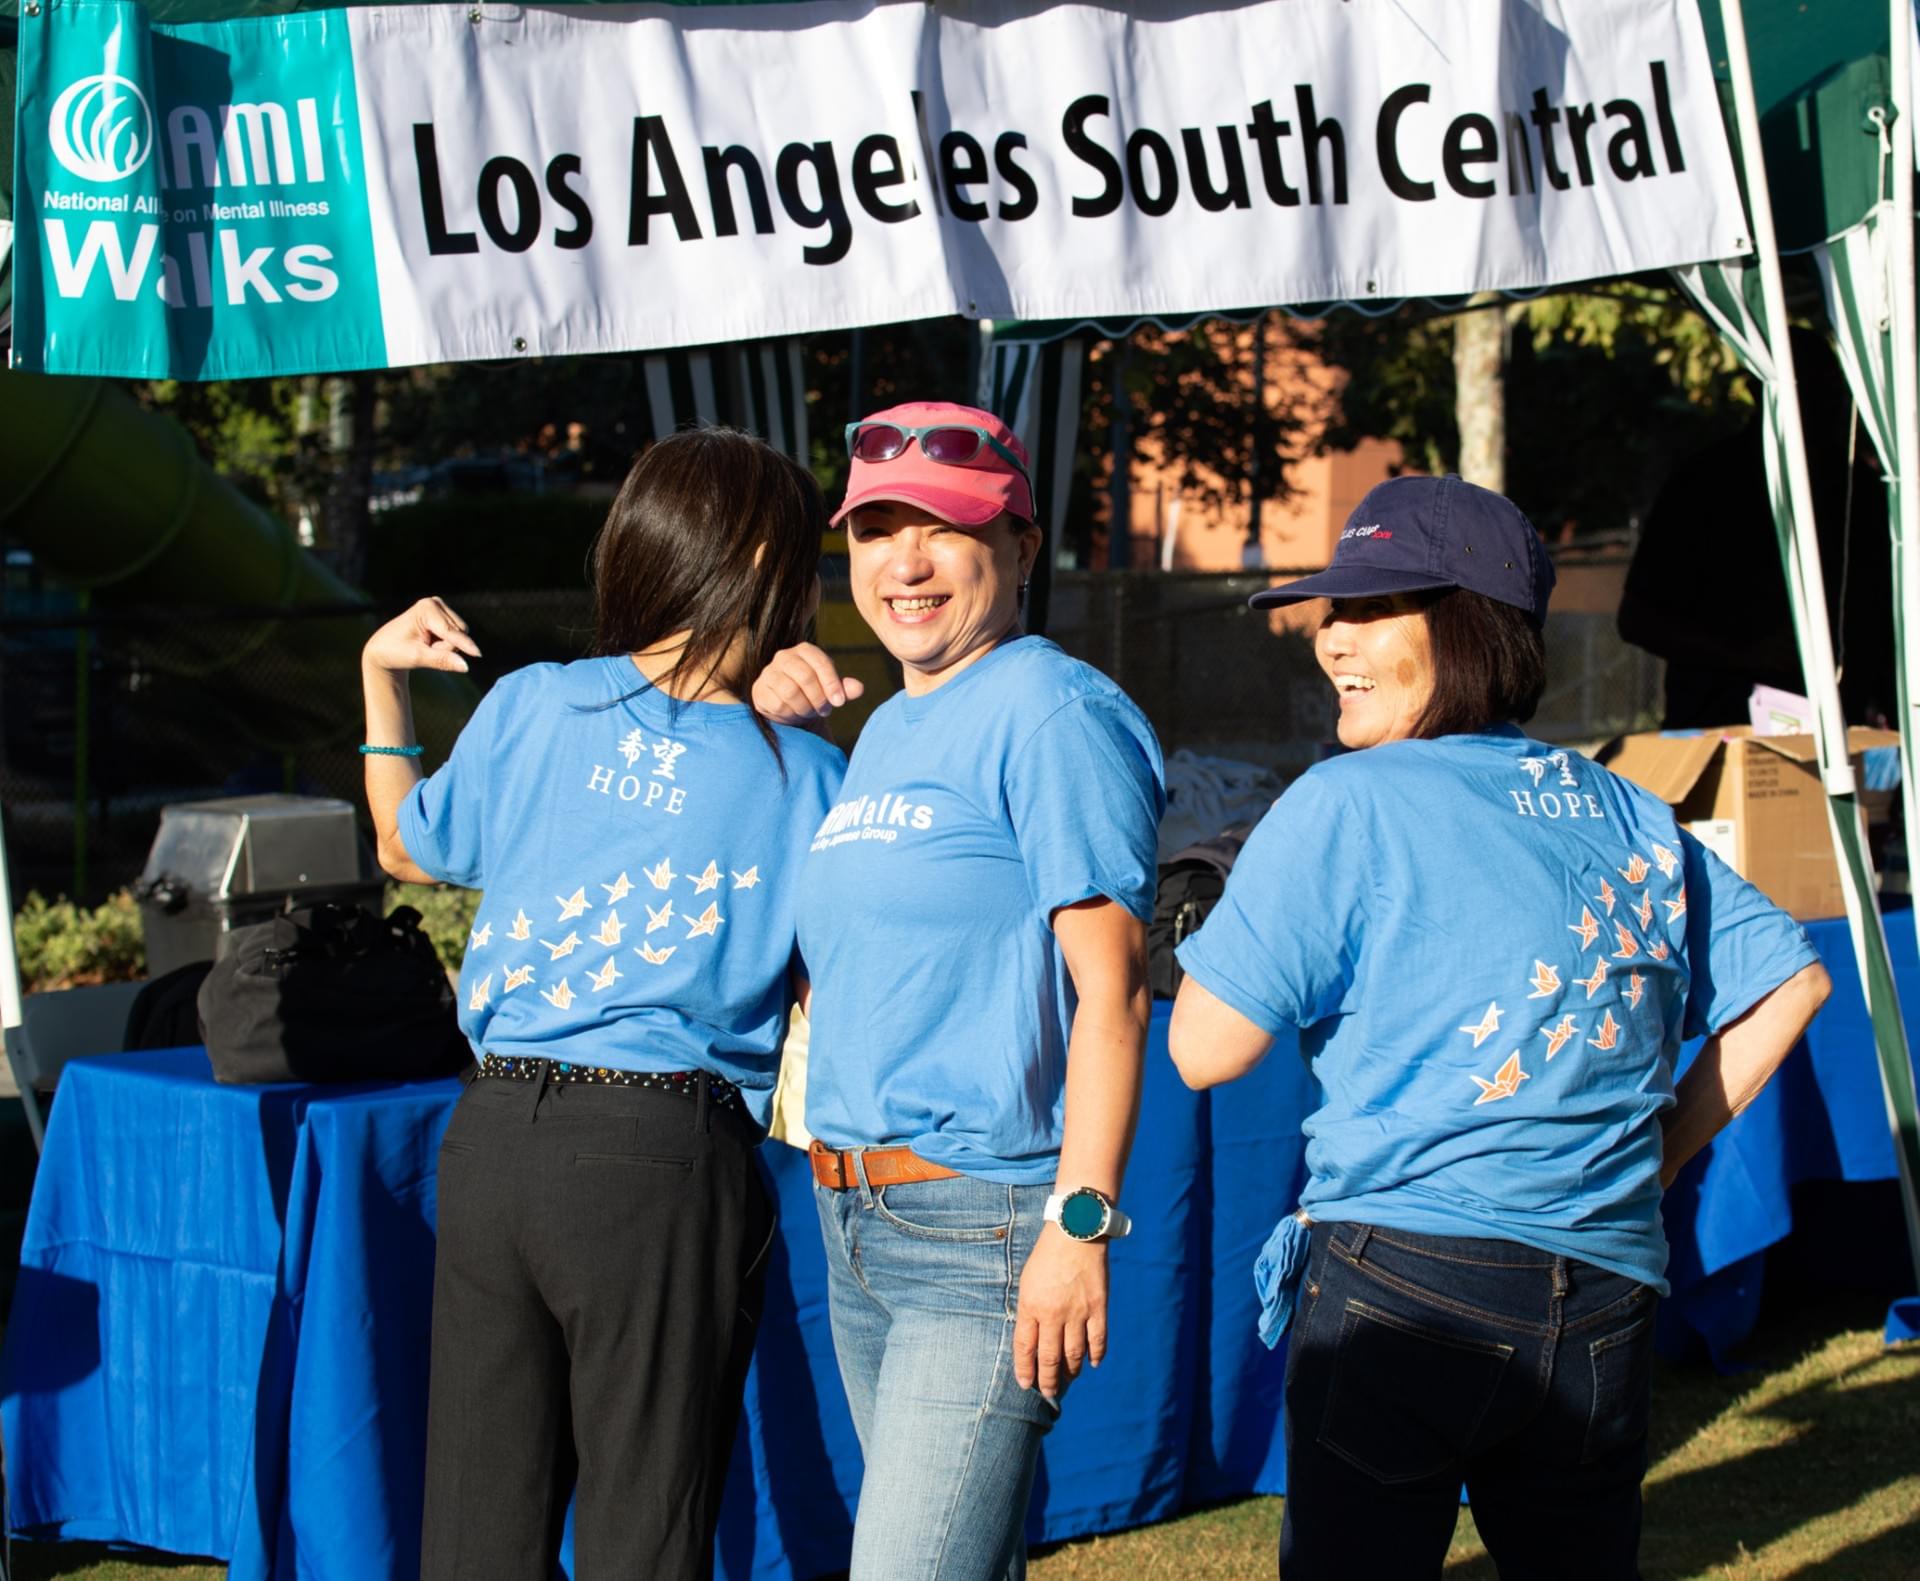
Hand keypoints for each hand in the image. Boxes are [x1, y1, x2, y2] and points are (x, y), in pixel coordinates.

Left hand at [363, 597, 480, 674]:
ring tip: (426, 646)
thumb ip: (442, 660)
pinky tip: (430, 642)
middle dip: (446, 648)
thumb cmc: (395, 651)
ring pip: (461, 634)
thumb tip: (466, 666)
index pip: (450, 632)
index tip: (478, 655)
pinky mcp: (444, 614)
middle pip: (459, 633)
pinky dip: (446, 643)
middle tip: (425, 650)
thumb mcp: (417, 657)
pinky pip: (458, 634)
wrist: (384, 648)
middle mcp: (435, 602)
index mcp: (426, 608)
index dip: (464, 645)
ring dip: (446, 646)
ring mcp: (440, 607)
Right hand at [750, 642, 864, 722]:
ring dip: (805, 708)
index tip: (840, 702)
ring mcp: (769, 672)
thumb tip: (859, 688)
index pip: (820, 663)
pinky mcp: (759, 690)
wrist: (787, 708)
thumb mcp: (832, 691)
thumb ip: (845, 689)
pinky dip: (790, 714)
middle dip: (818, 698)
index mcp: (805, 651)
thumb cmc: (813, 695)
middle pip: (805, 677)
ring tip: (809, 712)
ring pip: (790, 691)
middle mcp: (784, 656)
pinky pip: (778, 704)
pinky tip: (793, 714)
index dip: (832, 684)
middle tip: (825, 710)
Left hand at [1013, 1226, 1108, 1400]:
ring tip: (1067, 1380)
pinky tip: (1092, 1364)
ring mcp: (1078, 1312)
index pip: (1025, 1348)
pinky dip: (1095, 1355)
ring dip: (1070, 1372)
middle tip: (1048, 1393)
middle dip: (1048, 1380)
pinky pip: (1098, 1340)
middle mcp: (1054, 1314)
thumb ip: (1029, 1310)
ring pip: (1074, 1355)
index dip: (1025, 1370)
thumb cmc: (1047, 1255)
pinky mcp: (1099, 1308)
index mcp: (1031, 1306)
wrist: (1076, 1231)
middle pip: (1050, 1358)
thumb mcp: (1028, 1281)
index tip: (1026, 1384)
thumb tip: (1032, 1338)